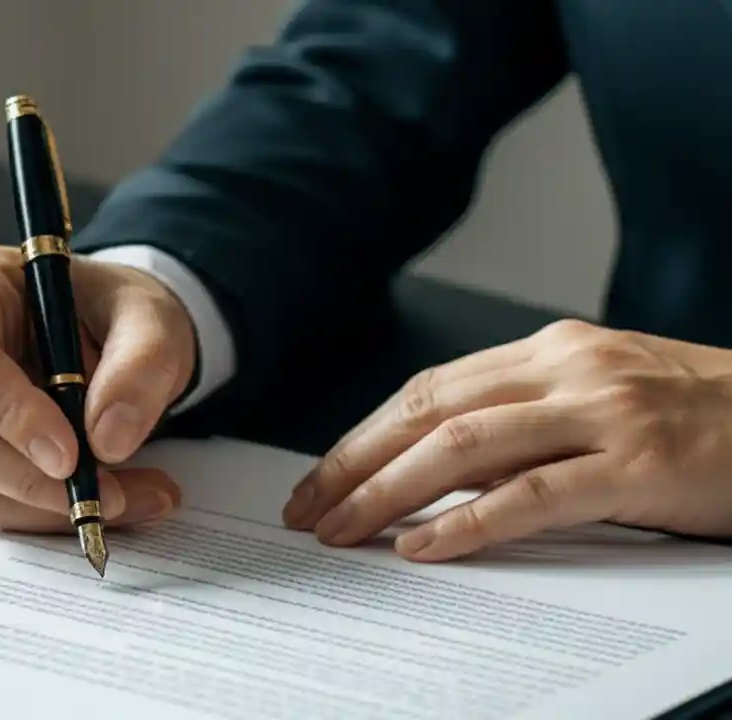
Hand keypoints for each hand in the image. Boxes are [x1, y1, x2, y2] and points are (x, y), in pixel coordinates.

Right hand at [0, 244, 194, 530]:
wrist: (110, 332)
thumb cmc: (114, 310)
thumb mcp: (150, 318)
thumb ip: (140, 366)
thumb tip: (108, 439)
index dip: (7, 411)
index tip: (69, 454)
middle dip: (30, 476)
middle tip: (108, 493)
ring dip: (49, 503)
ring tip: (132, 496)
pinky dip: (49, 511)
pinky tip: (111, 497)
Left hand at [282, 319, 731, 560]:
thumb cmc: (702, 417)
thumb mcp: (601, 397)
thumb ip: (523, 420)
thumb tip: (432, 467)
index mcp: (551, 349)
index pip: (429, 389)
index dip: (365, 434)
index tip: (323, 475)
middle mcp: (567, 368)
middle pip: (428, 411)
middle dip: (355, 462)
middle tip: (308, 508)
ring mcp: (603, 412)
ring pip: (463, 446)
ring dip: (388, 492)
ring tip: (343, 530)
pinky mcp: (639, 463)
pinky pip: (533, 495)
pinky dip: (468, 524)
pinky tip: (424, 548)